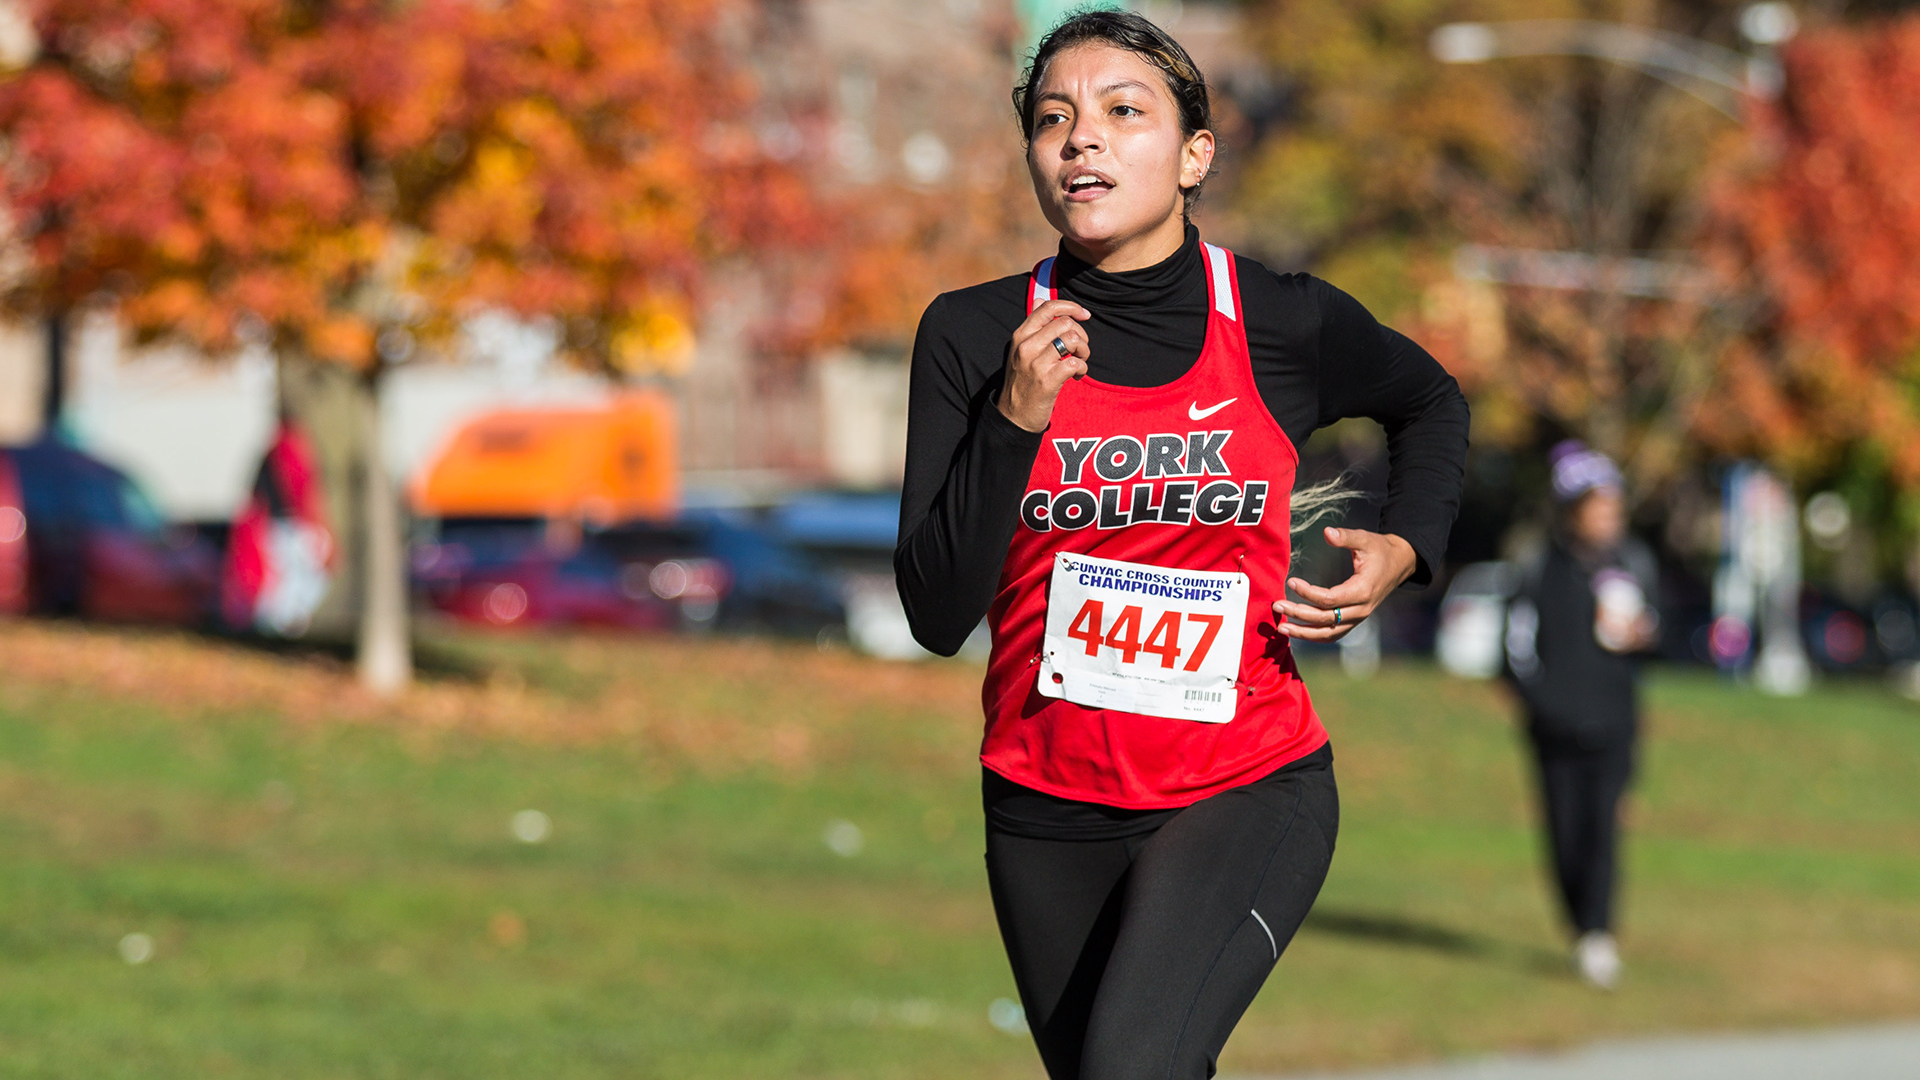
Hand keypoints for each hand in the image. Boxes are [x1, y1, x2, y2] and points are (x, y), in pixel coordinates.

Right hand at [999, 299, 1090, 431]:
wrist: (1013, 416)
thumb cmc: (1022, 381)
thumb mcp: (1020, 349)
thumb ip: (1032, 325)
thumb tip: (1039, 299)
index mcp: (1020, 335)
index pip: (1047, 308)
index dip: (1071, 307)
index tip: (1084, 315)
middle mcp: (1026, 346)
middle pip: (1065, 323)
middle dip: (1082, 334)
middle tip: (1080, 350)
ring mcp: (1035, 364)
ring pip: (1072, 340)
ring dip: (1084, 351)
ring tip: (1080, 361)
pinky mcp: (1047, 381)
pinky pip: (1075, 363)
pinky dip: (1082, 368)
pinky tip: (1077, 375)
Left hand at [1274, 527, 1417, 641]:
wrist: (1398, 564)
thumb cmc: (1379, 550)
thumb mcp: (1365, 539)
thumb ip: (1346, 537)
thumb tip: (1327, 532)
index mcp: (1363, 590)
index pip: (1330, 599)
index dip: (1308, 593)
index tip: (1291, 581)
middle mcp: (1361, 609)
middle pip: (1326, 619)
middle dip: (1299, 614)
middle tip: (1276, 606)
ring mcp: (1358, 618)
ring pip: (1328, 633)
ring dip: (1303, 632)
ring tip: (1281, 628)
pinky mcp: (1354, 620)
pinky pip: (1333, 634)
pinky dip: (1314, 636)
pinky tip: (1296, 632)